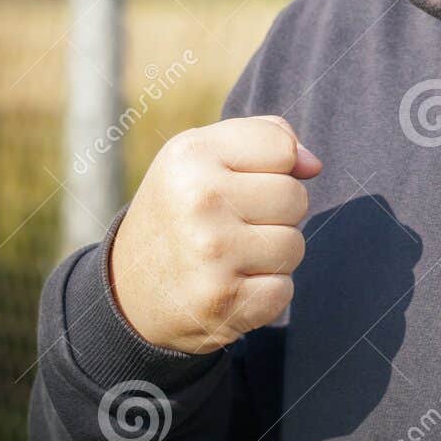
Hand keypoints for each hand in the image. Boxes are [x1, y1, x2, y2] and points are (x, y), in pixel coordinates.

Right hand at [111, 115, 321, 353]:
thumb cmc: (183, 207)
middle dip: (277, 213)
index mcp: (191, 155)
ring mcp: (211, 254)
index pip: (282, 148)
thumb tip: (313, 165)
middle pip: (296, 198)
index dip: (272, 167)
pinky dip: (264, 292)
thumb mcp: (205, 155)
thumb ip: (266, 139)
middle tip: (235, 223)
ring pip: (294, 245)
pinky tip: (230, 285)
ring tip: (232, 254)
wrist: (127, 289)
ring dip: (273, 254)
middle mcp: (199, 201)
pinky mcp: (223, 302)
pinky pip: (283, 290)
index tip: (238, 181)